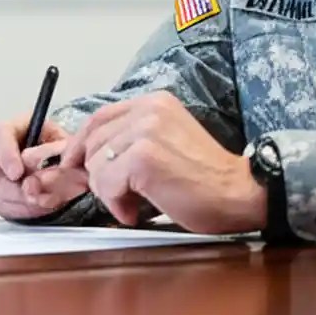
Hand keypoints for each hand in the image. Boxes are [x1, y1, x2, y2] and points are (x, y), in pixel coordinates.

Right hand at [0, 113, 88, 219]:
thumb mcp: (65, 144)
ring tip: (41, 203)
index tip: (17, 174)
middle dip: (9, 188)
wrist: (64, 166)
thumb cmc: (61, 150)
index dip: (6, 155)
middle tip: (30, 196)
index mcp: (13, 128)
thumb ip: (53, 152)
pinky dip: (18, 211)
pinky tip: (36, 209)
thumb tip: (36, 166)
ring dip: (16, 202)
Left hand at [60, 91, 266, 232]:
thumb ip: (132, 139)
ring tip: (135, 202)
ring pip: (95, 165)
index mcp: (154, 103)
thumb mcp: (166, 142)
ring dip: (109, 192)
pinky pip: (105, 184)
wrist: (239, 193)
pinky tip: (137, 211)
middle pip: (92, 142)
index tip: (75, 165)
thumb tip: (87, 157)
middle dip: (98, 175)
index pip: (98, 118)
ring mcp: (145, 132)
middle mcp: (148, 110)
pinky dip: (116, 204)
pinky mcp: (144, 158)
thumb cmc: (205, 178)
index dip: (80, 144)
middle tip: (122, 195)